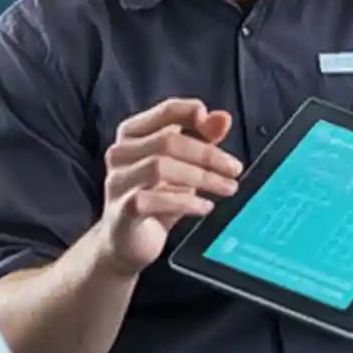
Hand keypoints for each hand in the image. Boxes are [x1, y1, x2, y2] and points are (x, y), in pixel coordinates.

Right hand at [95, 98, 242, 277]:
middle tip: (235, 169)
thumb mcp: (183, 165)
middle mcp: (120, 153)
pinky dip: (186, 202)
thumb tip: (223, 118)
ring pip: (160, 167)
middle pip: (168, 141)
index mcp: (133, 134)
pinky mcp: (122, 210)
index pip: (166, 111)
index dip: (191, 113)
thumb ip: (202, 139)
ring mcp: (118, 181)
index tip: (216, 124)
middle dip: (208, 154)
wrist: (127, 242)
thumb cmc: (156, 197)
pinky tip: (205, 207)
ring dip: (202, 177)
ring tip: (227, 188)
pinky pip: (155, 199)